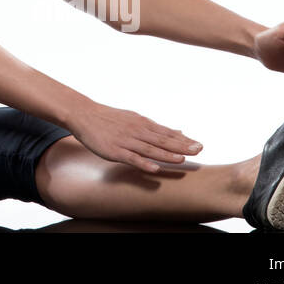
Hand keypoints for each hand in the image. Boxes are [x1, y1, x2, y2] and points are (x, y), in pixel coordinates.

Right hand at [67, 99, 202, 174]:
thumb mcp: (135, 119)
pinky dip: (143, 163)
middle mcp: (136, 131)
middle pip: (161, 140)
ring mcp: (125, 141)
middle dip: (180, 146)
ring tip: (181, 159)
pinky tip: (154, 169)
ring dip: (165, 154)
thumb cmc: (110, 118)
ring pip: (149, 149)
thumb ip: (156, 128)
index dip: (183, 140)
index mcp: (142, 124)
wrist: (84, 114)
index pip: (166, 133)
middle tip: (198, 151)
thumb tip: (178, 131)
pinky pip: (131, 158)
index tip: (199, 146)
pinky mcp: (114, 151)